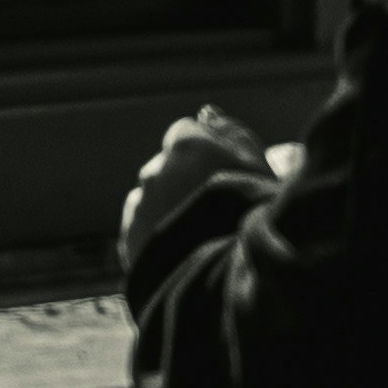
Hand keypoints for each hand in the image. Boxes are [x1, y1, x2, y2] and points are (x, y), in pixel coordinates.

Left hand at [116, 106, 281, 271]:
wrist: (224, 276)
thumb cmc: (250, 214)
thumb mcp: (258, 165)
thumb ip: (232, 132)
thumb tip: (206, 112)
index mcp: (186, 144)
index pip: (187, 131)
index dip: (205, 150)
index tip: (222, 172)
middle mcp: (155, 169)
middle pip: (168, 164)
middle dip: (183, 177)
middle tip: (213, 205)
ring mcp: (139, 204)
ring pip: (153, 195)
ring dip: (168, 204)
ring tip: (197, 231)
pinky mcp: (129, 237)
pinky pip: (140, 224)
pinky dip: (155, 230)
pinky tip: (181, 245)